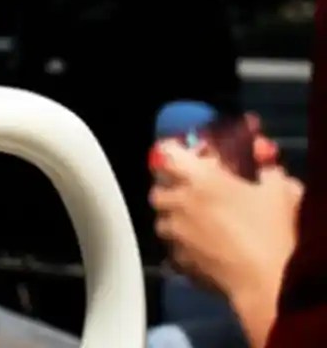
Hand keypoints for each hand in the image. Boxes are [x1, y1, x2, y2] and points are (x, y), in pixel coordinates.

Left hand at [150, 142, 302, 346]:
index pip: (166, 156)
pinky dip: (181, 248)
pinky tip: (200, 251)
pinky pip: (172, 250)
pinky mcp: (178, 262)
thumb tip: (263, 166)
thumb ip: (266, 172)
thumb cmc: (271, 229)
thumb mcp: (278, 191)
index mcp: (198, 179)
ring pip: (160, 222)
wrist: (265, 279)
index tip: (186, 158)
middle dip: (169, 190)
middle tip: (191, 193)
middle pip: (157, 191)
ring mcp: (175, 235)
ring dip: (172, 219)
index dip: (172, 155)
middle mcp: (178, 203)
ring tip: (193, 224)